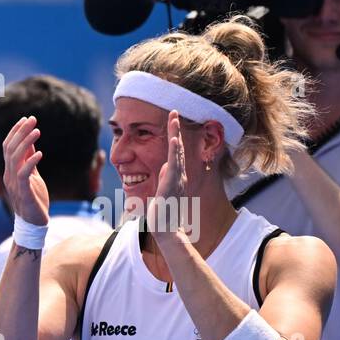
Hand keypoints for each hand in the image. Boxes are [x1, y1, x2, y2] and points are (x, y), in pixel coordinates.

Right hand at [2, 115, 49, 226]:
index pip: (8, 146)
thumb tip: (31, 141)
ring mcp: (15, 184)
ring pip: (15, 158)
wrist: (34, 223)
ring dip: (26, 142)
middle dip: (21, 132)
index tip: (26, 118)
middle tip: (32, 119)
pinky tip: (40, 153)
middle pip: (10, 149)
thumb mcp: (33, 175)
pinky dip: (31, 162)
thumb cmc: (34, 199)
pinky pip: (24, 174)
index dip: (16, 131)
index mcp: (10, 171)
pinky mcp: (23, 192)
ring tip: (37, 130)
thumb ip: (29, 159)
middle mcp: (9, 175)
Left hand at [148, 110, 189, 242]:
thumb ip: (163, 177)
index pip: (175, 151)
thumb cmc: (162, 211)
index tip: (172, 119)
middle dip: (175, 128)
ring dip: (175, 134)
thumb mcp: (161, 189)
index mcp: (175, 175)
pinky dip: (175, 153)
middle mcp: (178, 175)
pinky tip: (175, 141)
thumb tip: (163, 166)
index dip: (174, 134)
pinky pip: (174, 166)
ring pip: (177, 153)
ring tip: (174, 118)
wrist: (164, 228)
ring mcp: (175, 179)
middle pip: (178, 147)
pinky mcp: (171, 185)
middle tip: (174, 111)